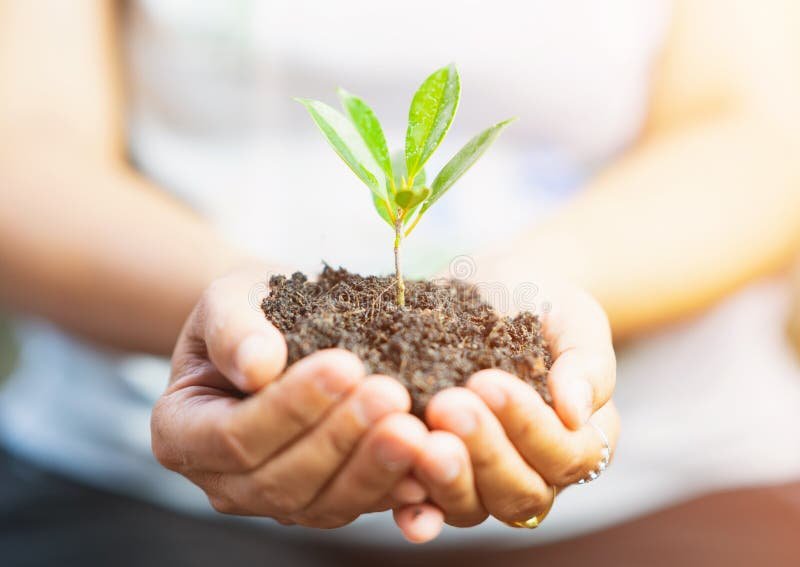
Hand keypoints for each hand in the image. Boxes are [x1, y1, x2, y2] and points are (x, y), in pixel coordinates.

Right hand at [151, 266, 429, 529]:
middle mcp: (224, 481)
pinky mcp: (322, 500)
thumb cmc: (247, 310)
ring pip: (324, 504)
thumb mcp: (227, 299)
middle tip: (390, 395)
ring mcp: (274, 498)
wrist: (278, 327)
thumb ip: (232, 328)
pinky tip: (427, 460)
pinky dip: (395, 488)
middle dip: (340, 439)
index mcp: (182, 433)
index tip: (344, 365)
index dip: (290, 408)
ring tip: (415, 429)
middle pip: (281, 480)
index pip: (234, 436)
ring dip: (374, 469)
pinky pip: (359, 506)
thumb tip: (257, 365)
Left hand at [405, 279, 619, 527]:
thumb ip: (585, 363)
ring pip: (471, 508)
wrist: (488, 290)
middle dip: (483, 452)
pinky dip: (411, 504)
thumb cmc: (540, 304)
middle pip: (519, 494)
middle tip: (449, 405)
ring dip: (445, 479)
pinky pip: (425, 505)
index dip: (528, 426)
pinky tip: (395, 485)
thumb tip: (576, 412)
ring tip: (419, 439)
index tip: (488, 382)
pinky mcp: (437, 475)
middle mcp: (535, 474)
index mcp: (580, 442)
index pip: (564, 455)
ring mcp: (483, 483)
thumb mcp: (573, 318)